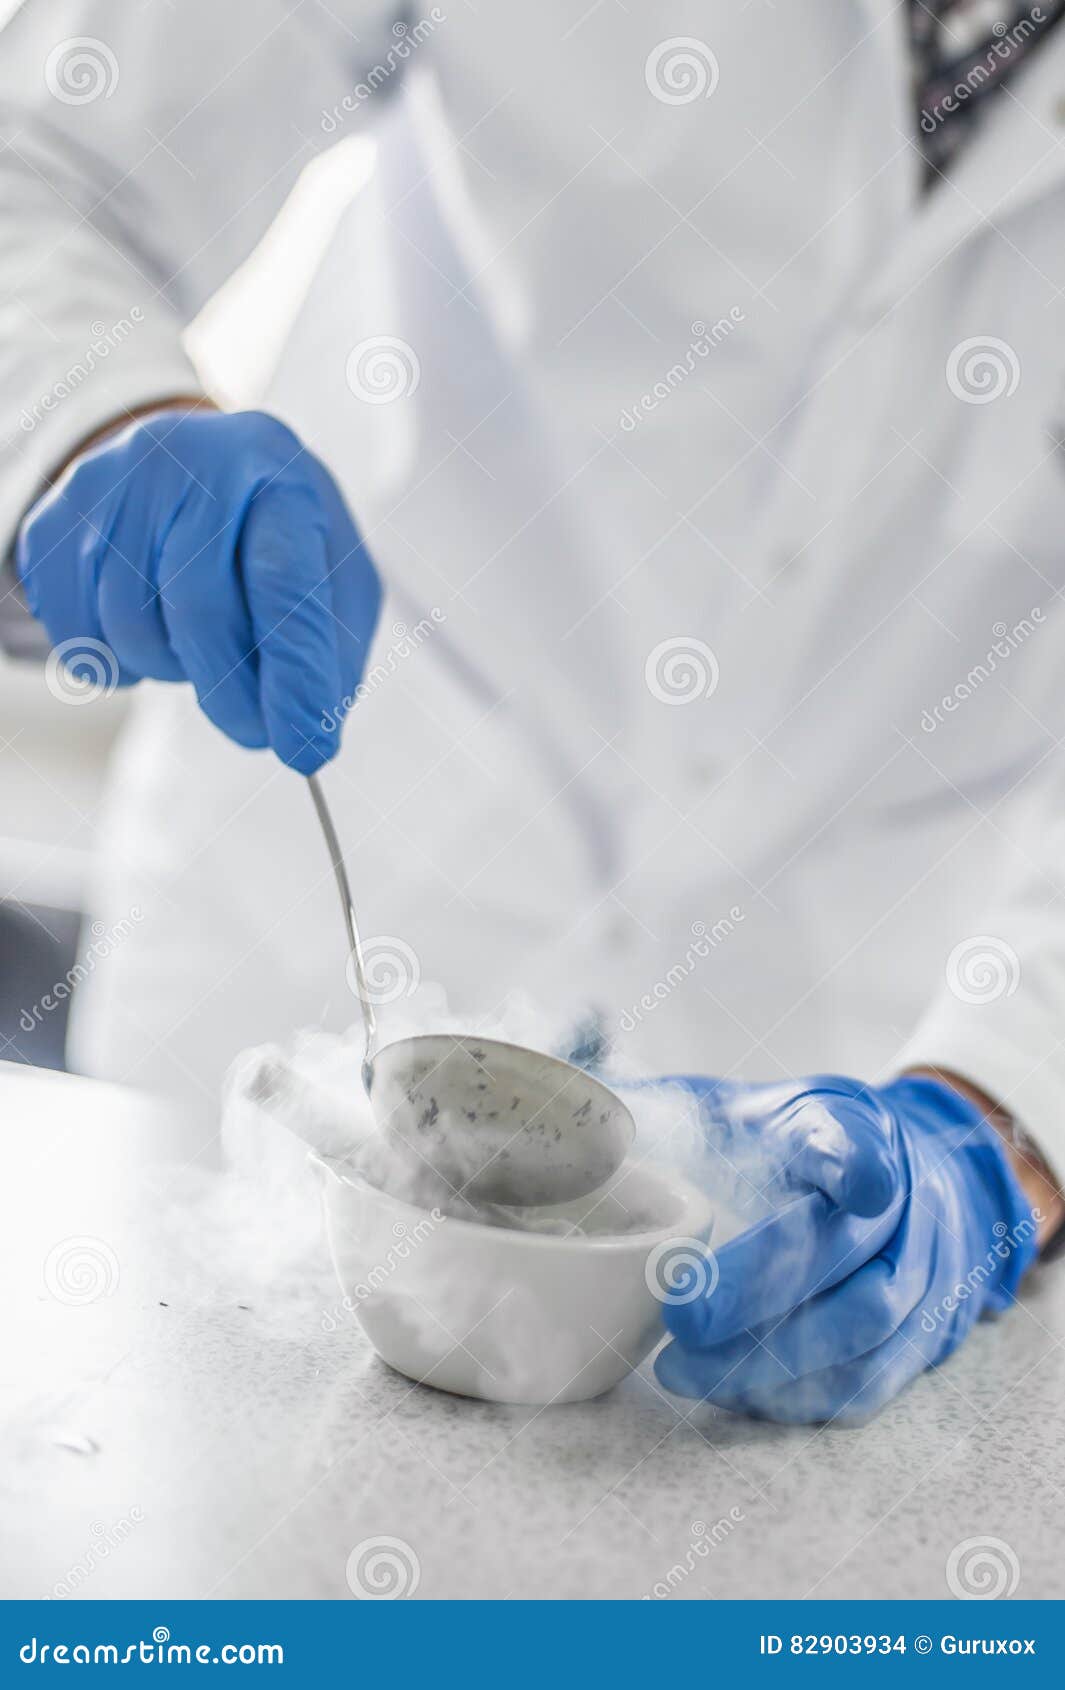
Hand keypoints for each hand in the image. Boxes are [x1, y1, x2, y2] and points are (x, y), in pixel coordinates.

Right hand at [17, 407, 379, 772]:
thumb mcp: (329, 574)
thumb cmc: (271, 536)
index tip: (305, 749)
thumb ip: (329, 651)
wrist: (187, 470)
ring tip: (198, 643)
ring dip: (173, 669)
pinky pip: (78, 635)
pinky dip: (118, 662)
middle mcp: (186, 458)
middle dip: (232, 694)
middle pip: (199, 610)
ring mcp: (109, 483)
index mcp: (272, 468)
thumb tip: (312, 734)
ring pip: (132, 628)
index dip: (296, 674)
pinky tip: (148, 628)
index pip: (283, 583)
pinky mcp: (55, 520)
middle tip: (255, 733)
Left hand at [654, 1074, 1037, 1422]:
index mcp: (850, 1126)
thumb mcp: (747, 1106)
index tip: (851, 1183)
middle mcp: (903, 1199)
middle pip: (848, 1249)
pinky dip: (800, 1397)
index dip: (849, 1161)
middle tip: (683, 1317)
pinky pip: (870, 1382)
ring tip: (685, 1371)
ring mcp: (925, 1271)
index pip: (853, 1138)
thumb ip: (673, 1110)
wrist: (914, 1175)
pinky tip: (735, 1394)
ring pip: (865, 1327)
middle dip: (762, 1290)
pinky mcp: (925, 1338)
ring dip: (772, 1360)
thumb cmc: (799, 1144)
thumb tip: (586, 1117)